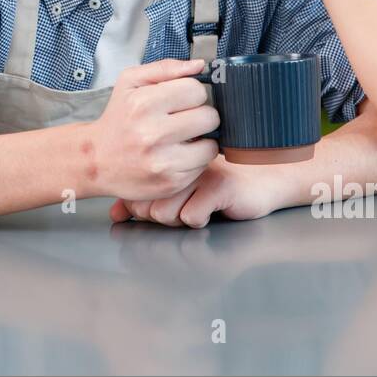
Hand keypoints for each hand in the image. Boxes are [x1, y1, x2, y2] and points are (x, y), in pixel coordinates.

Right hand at [86, 59, 220, 200]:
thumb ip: (165, 68)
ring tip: (183, 139)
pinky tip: (177, 156)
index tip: (182, 101)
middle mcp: (153, 134)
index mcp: (144, 104)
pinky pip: (203, 166)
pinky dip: (194, 160)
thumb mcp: (130, 82)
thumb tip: (199, 66)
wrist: (96, 160)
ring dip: (202, 141)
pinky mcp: (171, 183)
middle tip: (186, 120)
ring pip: (212, 145)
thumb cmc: (118, 119)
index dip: (192, 94)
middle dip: (201, 116)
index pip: (196, 90)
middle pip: (209, 117)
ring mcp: (163, 162)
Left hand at [109, 154, 280, 227]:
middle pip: (148, 207)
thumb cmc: (215, 188)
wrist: (260, 183)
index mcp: (166, 157)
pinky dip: (200, 220)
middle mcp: (178, 161)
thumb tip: (116, 214)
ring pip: (165, 213)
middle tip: (186, 206)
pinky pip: (191, 216)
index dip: (146, 208)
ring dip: (181, 219)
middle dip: (163, 217)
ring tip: (199, 206)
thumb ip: (143, 200)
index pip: (136, 193)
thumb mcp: (177, 193)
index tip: (168, 204)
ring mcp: (197, 173)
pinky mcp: (218, 186)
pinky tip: (212, 209)